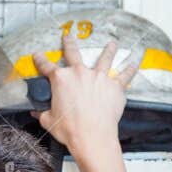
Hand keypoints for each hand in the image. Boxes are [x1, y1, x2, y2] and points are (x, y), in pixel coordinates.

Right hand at [32, 30, 136, 162]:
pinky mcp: (114, 86)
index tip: (37, 55)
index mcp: (60, 80)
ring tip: (112, 44)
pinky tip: (135, 62)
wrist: (92, 136)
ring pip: (104, 58)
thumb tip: (37, 111)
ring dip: (108, 50)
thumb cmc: (70, 129)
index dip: (39, 60)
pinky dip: (130, 68)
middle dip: (69, 43)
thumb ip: (42, 112)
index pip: (46, 66)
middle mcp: (80, 74)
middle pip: (73, 53)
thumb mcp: (48, 120)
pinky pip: (125, 75)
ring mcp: (99, 77)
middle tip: (68, 36)